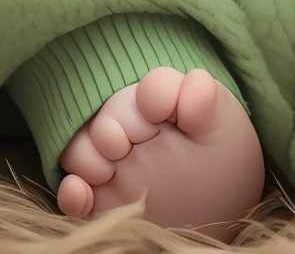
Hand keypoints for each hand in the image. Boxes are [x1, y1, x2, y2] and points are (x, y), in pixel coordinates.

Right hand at [56, 66, 264, 239]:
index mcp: (164, 106)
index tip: (160, 114)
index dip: (152, 97)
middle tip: (127, 145)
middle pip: (110, 115)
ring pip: (82, 148)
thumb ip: (208, 103)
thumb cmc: (221, 162)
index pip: (152, 89)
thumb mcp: (224, 131)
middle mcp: (132, 128)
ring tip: (106, 170)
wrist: (214, 212)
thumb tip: (194, 83)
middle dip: (114, 127)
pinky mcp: (101, 198)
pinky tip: (80, 196)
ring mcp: (114, 163)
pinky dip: (71, 193)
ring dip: (87, 156)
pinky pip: (73, 192)